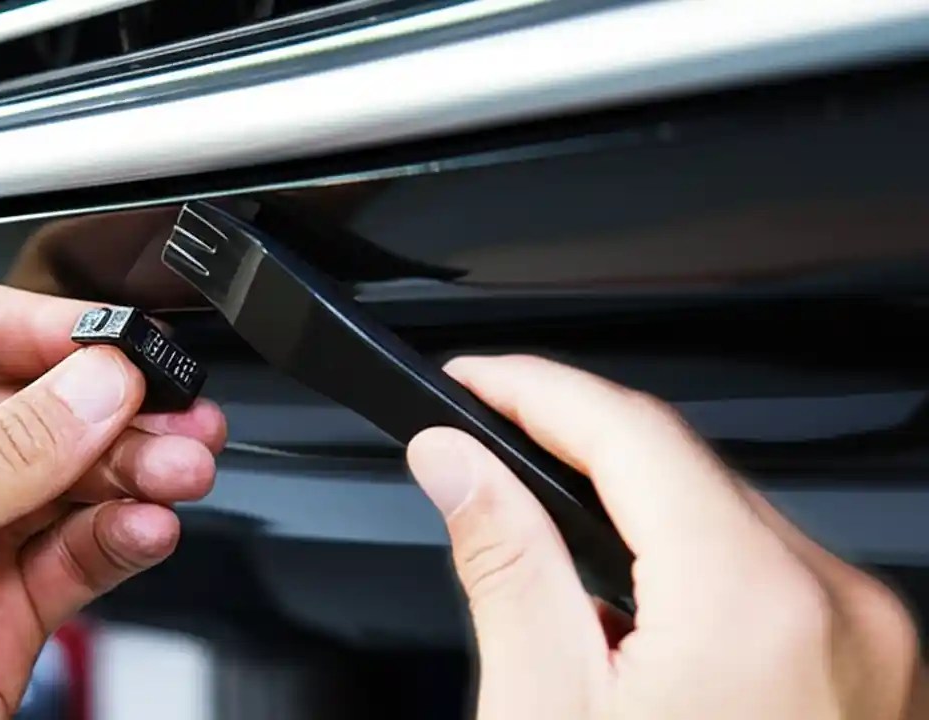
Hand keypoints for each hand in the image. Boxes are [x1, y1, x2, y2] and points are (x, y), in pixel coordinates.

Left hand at [0, 279, 225, 718]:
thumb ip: (1, 455)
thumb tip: (96, 383)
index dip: (41, 329)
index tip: (115, 345)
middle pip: (32, 406)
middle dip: (110, 410)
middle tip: (177, 417)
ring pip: (69, 479)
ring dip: (133, 472)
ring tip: (179, 474)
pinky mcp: (2, 608)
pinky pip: (79, 552)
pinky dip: (122, 536)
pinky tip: (147, 528)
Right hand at [407, 355, 924, 719]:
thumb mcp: (546, 714)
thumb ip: (505, 563)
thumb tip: (458, 464)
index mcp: (756, 603)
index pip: (632, 429)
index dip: (536, 388)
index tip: (475, 381)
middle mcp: (842, 609)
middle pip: (685, 469)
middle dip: (579, 450)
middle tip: (485, 457)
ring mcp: (876, 646)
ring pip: (730, 521)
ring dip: (636, 514)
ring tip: (552, 557)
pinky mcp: (878, 676)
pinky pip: (772, 580)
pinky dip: (694, 571)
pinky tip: (638, 622)